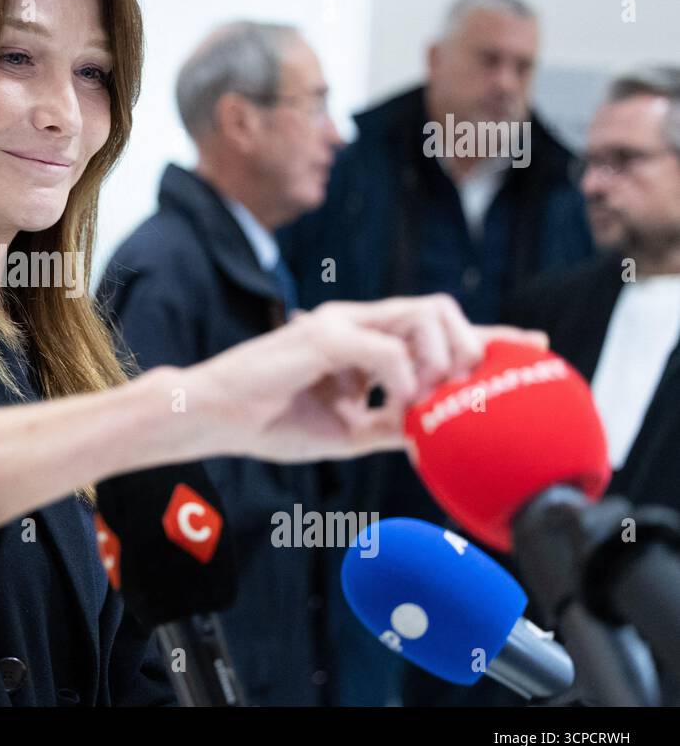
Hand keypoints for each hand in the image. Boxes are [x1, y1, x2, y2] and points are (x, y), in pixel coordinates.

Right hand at [179, 294, 546, 462]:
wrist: (213, 416)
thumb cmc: (268, 420)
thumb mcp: (345, 430)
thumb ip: (391, 423)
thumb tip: (435, 437)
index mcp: (360, 339)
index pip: (434, 326)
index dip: (487, 335)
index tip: (533, 345)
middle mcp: (354, 322)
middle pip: (439, 309)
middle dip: (469, 346)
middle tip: (465, 391)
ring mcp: (339, 324)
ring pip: (421, 314)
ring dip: (438, 360)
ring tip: (428, 401)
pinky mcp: (322, 335)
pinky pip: (385, 349)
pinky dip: (402, 381)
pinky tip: (396, 407)